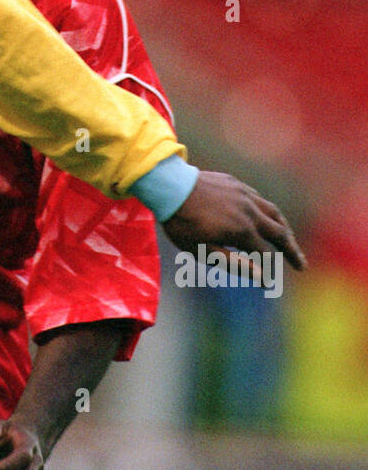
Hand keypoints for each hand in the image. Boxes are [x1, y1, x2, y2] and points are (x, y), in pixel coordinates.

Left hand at [163, 171, 305, 269]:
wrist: (169, 185)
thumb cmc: (182, 223)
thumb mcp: (202, 250)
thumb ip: (233, 264)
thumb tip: (260, 276)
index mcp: (242, 230)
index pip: (265, 256)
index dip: (270, 272)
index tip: (271, 285)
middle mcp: (250, 211)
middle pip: (279, 233)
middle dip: (291, 251)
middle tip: (301, 265)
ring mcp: (245, 195)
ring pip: (273, 213)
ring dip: (284, 229)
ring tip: (289, 241)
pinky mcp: (237, 184)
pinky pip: (259, 199)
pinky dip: (268, 212)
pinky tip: (265, 218)